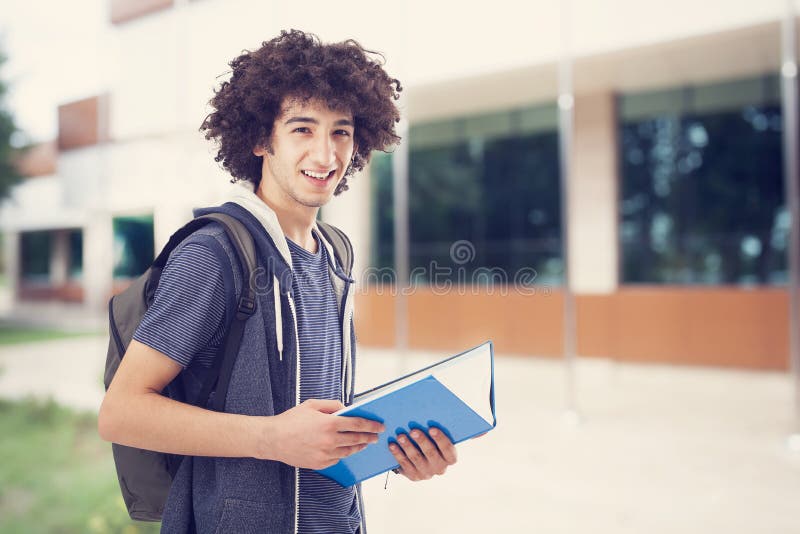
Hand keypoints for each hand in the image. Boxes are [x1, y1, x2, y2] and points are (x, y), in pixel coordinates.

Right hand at [258, 399, 384, 469]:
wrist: (273, 439)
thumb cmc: (291, 420)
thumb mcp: (312, 405)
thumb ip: (332, 405)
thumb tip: (346, 409)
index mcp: (329, 423)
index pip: (357, 424)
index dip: (371, 425)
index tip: (379, 426)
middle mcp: (329, 440)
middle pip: (357, 439)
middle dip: (369, 437)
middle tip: (376, 436)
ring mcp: (325, 454)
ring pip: (349, 451)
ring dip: (359, 447)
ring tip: (364, 443)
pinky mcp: (320, 464)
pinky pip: (337, 459)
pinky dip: (343, 454)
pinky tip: (346, 449)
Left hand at [388, 427, 456, 480]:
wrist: (424, 461)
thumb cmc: (432, 443)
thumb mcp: (438, 439)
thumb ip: (436, 432)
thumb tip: (427, 416)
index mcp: (450, 458)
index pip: (447, 449)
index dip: (440, 439)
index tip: (431, 428)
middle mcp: (440, 468)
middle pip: (431, 453)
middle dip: (421, 441)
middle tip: (413, 431)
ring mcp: (426, 473)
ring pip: (416, 458)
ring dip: (408, 446)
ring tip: (400, 436)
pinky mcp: (414, 476)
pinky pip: (405, 464)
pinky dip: (398, 454)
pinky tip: (392, 445)